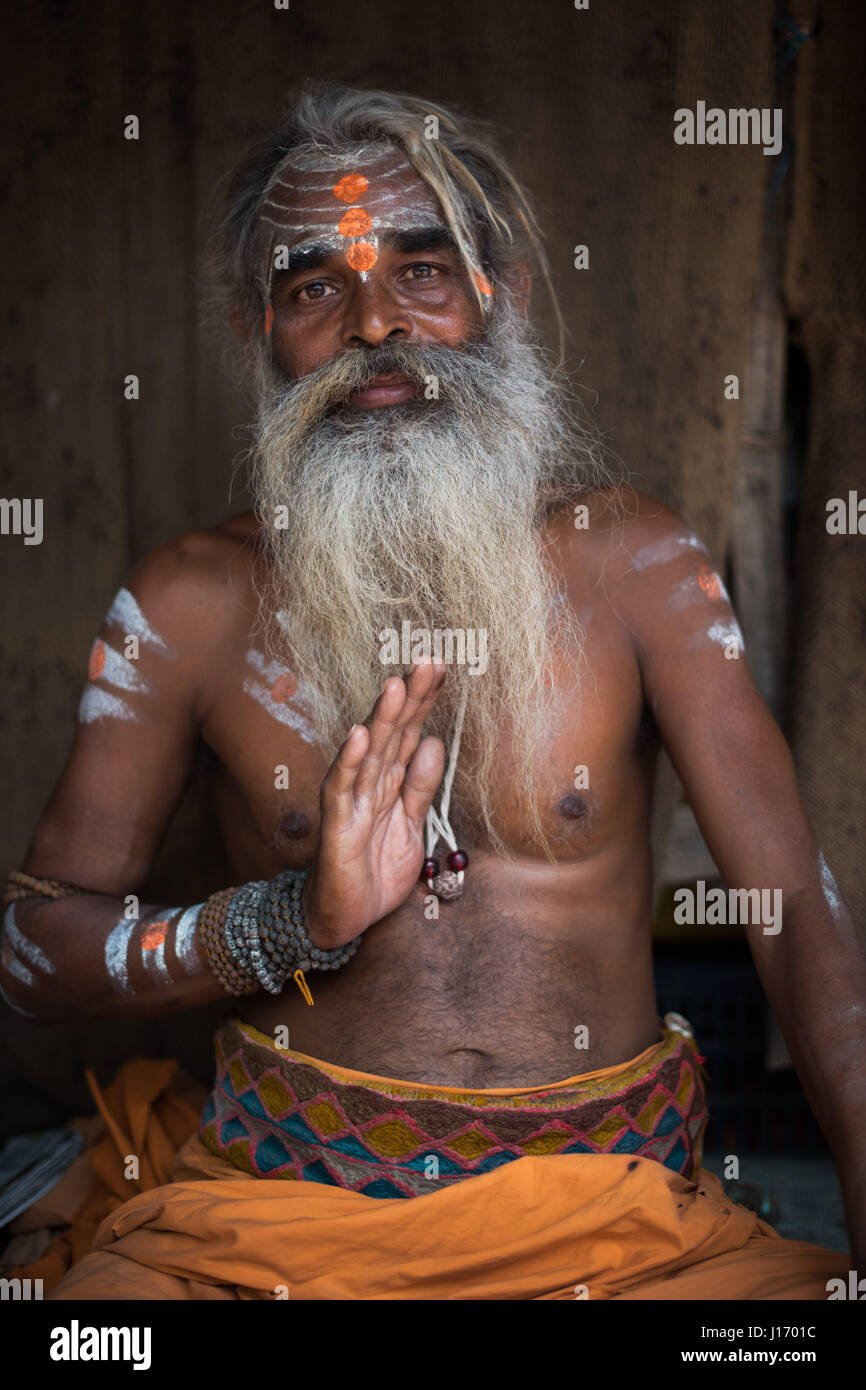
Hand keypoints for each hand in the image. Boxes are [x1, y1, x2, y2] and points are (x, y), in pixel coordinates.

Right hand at [303, 661, 446, 947]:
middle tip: (429, 660)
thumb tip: (433, 742)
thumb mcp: (410, 825)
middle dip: (411, 697)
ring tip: (396, 685)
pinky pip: (341, 788)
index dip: (425, 702)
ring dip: (381, 719)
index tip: (443, 668)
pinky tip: (359, 735)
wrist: (343, 919)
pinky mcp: (336, 825)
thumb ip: (419, 786)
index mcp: (389, 782)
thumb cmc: (373, 871)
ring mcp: (351, 801)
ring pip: (368, 753)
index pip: (409, 732)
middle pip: (392, 732)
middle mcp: (369, 783)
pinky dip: (350, 762)